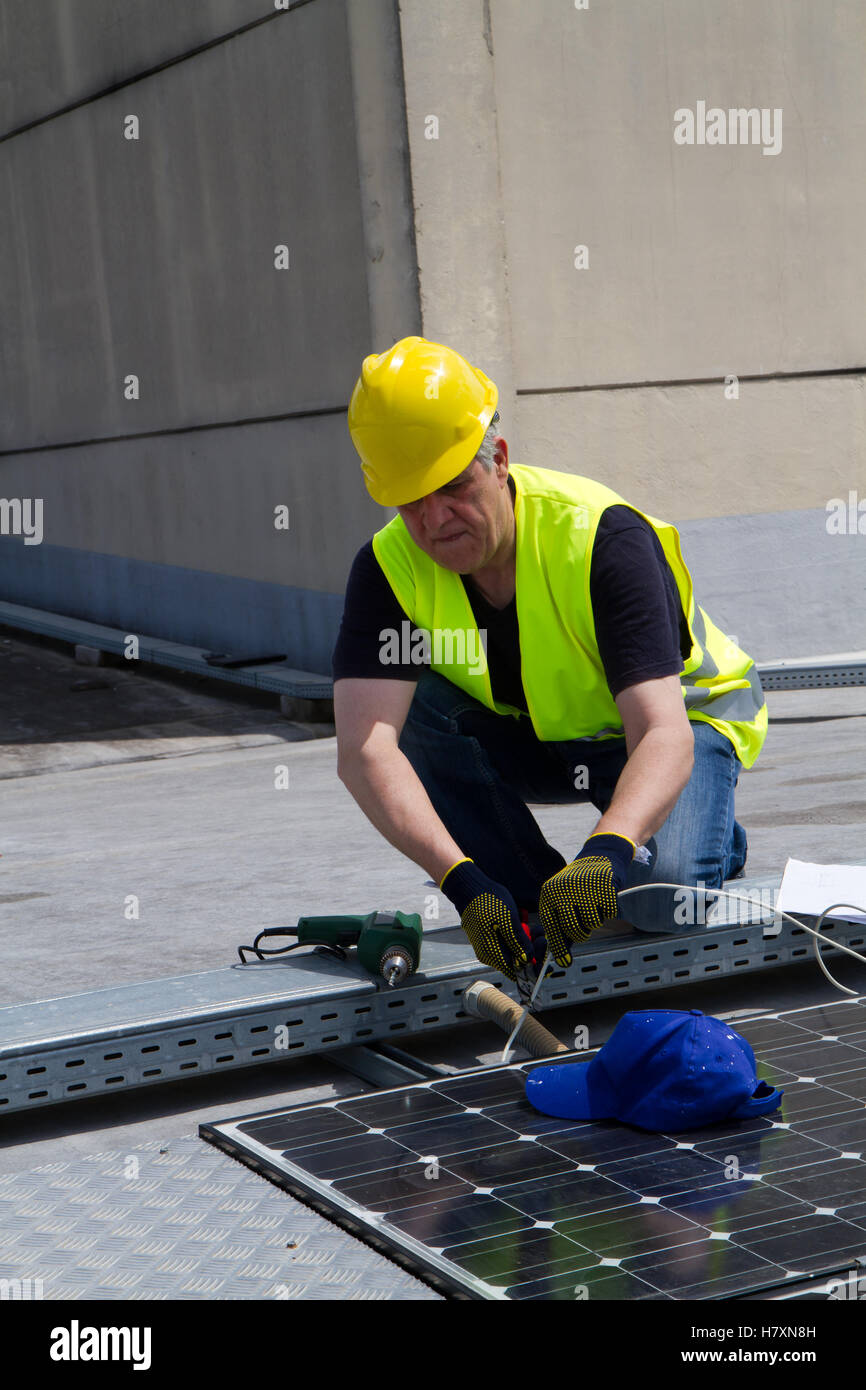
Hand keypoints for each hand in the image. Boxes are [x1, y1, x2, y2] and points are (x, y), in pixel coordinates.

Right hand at [439, 858, 528, 981]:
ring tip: (532, 924)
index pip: (518, 971)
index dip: (534, 964)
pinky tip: (522, 918)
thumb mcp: (508, 920)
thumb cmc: (488, 901)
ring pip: (514, 948)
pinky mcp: (491, 936)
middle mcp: (490, 954)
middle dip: (532, 947)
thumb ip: (518, 942)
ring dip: (526, 938)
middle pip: (517, 960)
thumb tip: (527, 960)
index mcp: (492, 954)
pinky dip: (517, 931)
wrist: (470, 887)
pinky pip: (508, 939)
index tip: (543, 947)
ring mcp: (489, 945)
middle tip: (540, 933)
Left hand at [538, 833, 634, 966]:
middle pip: (573, 929)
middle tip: (585, 926)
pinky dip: (608, 911)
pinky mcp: (603, 887)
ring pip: (592, 924)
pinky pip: (608, 914)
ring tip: (593, 906)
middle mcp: (563, 891)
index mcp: (549, 894)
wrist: (599, 857)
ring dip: (595, 921)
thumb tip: (561, 957)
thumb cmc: (579, 885)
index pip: (552, 927)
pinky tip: (603, 897)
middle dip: (582, 934)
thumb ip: (561, 925)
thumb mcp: (563, 900)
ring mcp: (583, 888)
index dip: (559, 947)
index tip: (565, 962)